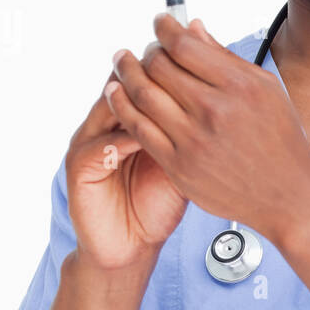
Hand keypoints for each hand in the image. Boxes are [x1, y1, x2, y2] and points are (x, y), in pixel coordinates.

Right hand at [67, 70, 187, 271]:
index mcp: (129, 117)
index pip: (146, 78)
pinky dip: (123, 140)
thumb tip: (230, 105)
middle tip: (181, 73)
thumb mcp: (185, 162)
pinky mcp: (78, 168)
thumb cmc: (158, 204)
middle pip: (126, 83)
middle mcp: (105, 123)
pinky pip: (100, 146)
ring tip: (165, 99)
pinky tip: (147, 138)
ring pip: (109, 106)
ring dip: (136, 101)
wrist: (130, 245)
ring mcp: (88, 142)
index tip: (201, 64)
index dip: (171, 69)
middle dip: (153, 76)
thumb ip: (196, 131)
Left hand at [104, 15, 309, 243]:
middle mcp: (215, 110)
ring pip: (143, 95)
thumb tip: (194, 27)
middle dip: (147, 51)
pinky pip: (139, 129)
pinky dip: (122, 106)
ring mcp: (194, 140)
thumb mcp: (268, 91)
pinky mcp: (180, 166)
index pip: (184, 45)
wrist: (287, 197)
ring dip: (126, 73)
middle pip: (160, 66)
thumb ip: (227, 58)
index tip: (160, 22)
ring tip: (121, 62)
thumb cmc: (281, 141)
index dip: (164, 28)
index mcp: (240, 86)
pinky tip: (116, 93)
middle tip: (145, 49)